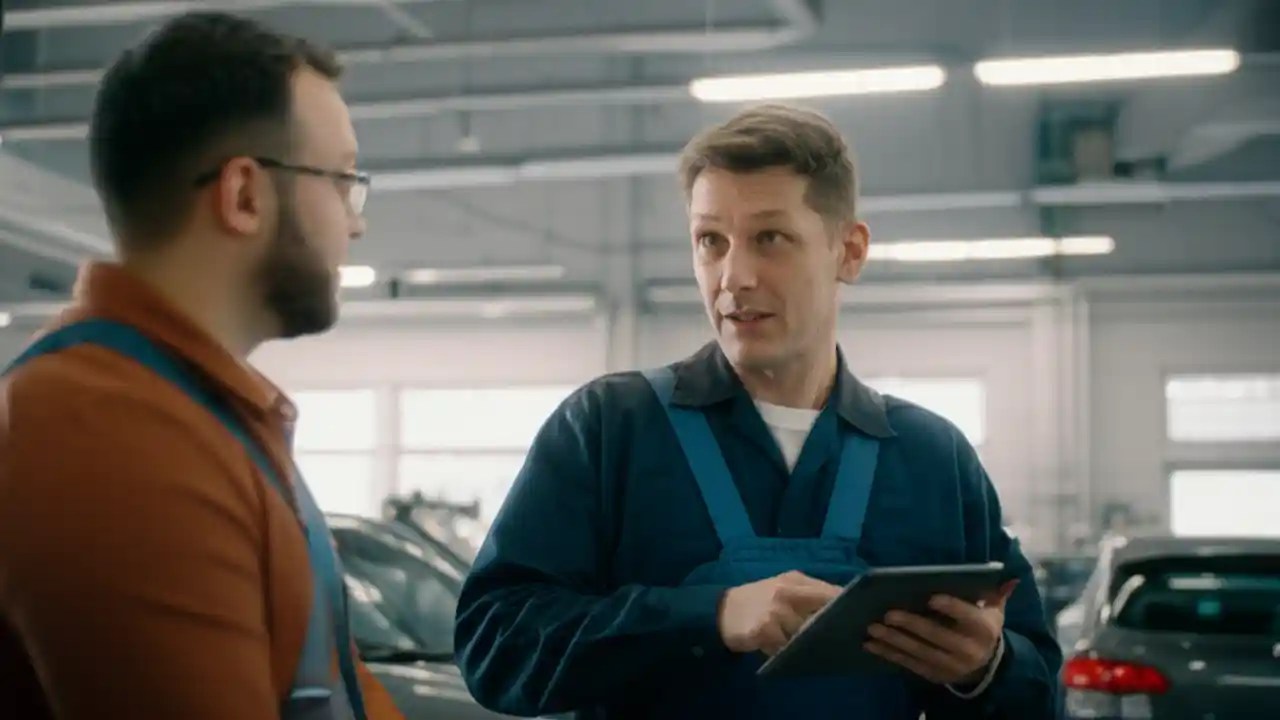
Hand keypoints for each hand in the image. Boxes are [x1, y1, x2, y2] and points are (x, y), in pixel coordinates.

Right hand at [717, 571, 840, 655]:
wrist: (721, 611)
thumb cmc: (759, 599)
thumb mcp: (783, 587)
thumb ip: (810, 594)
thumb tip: (844, 608)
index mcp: (795, 580)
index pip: (831, 592)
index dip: (848, 607)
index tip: (862, 619)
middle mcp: (786, 593)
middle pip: (823, 613)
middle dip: (835, 627)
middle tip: (848, 639)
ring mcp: (775, 613)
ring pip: (806, 634)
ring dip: (815, 643)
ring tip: (823, 651)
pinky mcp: (763, 631)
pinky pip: (786, 648)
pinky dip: (792, 653)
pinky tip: (794, 656)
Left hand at [864, 580, 1018, 685]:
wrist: (986, 669)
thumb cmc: (984, 629)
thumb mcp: (995, 612)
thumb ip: (996, 593)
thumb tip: (1009, 577)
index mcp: (983, 630)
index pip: (967, 617)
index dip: (950, 607)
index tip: (931, 597)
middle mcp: (968, 650)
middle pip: (937, 636)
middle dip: (912, 624)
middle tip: (888, 612)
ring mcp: (950, 666)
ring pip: (919, 652)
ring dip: (894, 640)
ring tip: (873, 627)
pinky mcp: (934, 675)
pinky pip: (909, 665)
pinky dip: (888, 654)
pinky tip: (871, 645)